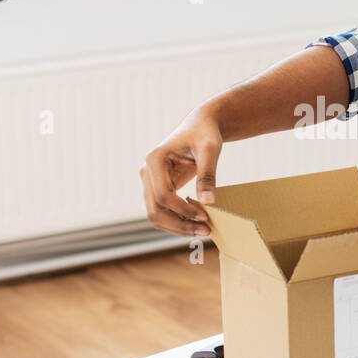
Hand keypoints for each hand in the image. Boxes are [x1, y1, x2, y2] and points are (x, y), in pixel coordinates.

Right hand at [140, 109, 222, 236]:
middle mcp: (147, 172)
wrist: (200, 127)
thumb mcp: (210, 150)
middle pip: (155, 210)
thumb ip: (207, 175)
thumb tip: (208, 203)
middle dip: (179, 224)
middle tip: (205, 231)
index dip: (183, 210)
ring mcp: (150, 182)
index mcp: (155, 160)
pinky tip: (196, 223)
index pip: (163, 195)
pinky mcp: (157, 189)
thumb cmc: (204, 134)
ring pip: (156, 215)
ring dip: (177, 227)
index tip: (205, 216)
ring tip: (202, 230)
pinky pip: (163, 212)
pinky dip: (177, 221)